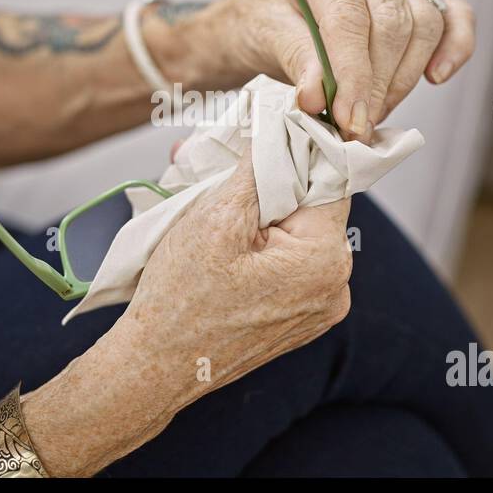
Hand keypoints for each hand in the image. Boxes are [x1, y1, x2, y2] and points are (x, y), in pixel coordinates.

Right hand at [20, 149, 351, 475]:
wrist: (156, 366)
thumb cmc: (182, 296)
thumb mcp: (217, 215)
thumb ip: (258, 166)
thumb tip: (279, 125)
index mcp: (326, 260)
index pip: (328, 179)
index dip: (295, 150)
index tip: (267, 131)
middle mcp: (336, 287)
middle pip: (312, 207)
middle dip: (270, 182)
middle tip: (223, 165)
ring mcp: (320, 308)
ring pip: (298, 234)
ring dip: (262, 212)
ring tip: (214, 201)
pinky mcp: (300, 319)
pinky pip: (289, 264)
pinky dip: (262, 245)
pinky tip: (225, 237)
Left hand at [224, 0, 476, 140]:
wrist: (265, 22)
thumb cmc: (262, 21)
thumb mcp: (264, 36)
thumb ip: (296, 59)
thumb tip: (320, 95)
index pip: (349, 17)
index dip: (352, 74)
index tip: (348, 118)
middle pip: (392, 24)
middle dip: (375, 85)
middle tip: (354, 126)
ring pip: (424, 27)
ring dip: (402, 80)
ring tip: (371, 113)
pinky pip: (453, 18)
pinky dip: (454, 48)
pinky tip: (436, 76)